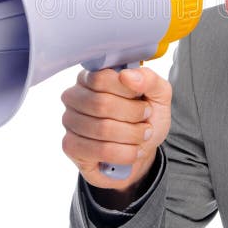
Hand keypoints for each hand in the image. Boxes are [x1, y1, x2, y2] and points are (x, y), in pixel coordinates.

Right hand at [61, 67, 171, 194]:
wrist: (143, 148)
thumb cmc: (146, 116)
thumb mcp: (157, 94)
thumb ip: (149, 79)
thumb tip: (126, 75)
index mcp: (92, 75)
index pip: (102, 78)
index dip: (127, 91)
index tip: (142, 98)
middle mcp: (74, 95)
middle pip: (102, 104)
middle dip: (133, 114)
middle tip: (146, 118)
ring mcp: (69, 121)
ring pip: (102, 129)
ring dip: (132, 135)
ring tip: (143, 134)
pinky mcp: (71, 146)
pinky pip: (100, 150)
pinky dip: (125, 152)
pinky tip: (133, 150)